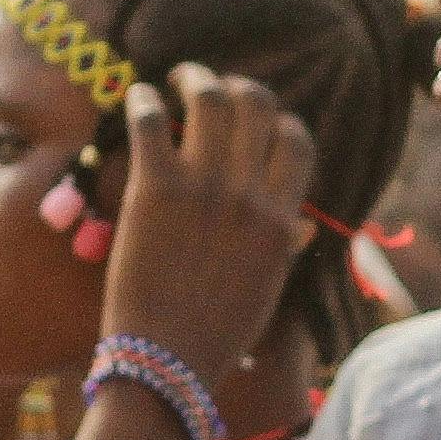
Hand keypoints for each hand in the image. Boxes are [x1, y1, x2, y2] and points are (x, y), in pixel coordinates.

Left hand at [96, 65, 319, 398]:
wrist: (166, 362)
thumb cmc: (217, 334)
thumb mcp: (268, 286)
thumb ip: (283, 246)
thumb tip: (302, 228)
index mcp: (280, 219)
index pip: (296, 139)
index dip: (277, 119)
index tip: (254, 121)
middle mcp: (248, 195)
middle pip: (256, 104)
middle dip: (235, 86)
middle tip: (211, 89)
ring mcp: (202, 188)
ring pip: (209, 98)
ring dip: (193, 77)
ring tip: (177, 79)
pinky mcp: (153, 190)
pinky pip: (150, 120)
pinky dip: (143, 99)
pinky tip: (138, 98)